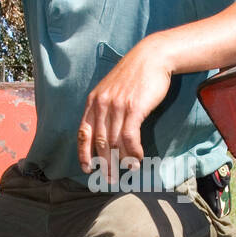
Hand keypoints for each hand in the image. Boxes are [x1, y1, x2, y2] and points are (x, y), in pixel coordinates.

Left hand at [77, 36, 172, 178]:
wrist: (152, 57)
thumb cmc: (134, 75)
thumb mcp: (112, 89)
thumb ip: (106, 108)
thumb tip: (106, 132)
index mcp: (93, 101)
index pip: (83, 132)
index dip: (84, 153)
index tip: (87, 168)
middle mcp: (102, 104)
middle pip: (99, 142)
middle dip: (104, 164)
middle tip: (109, 179)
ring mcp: (117, 106)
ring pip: (114, 142)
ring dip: (120, 161)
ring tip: (127, 171)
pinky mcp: (134, 108)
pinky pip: (129, 137)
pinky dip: (133, 151)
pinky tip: (137, 159)